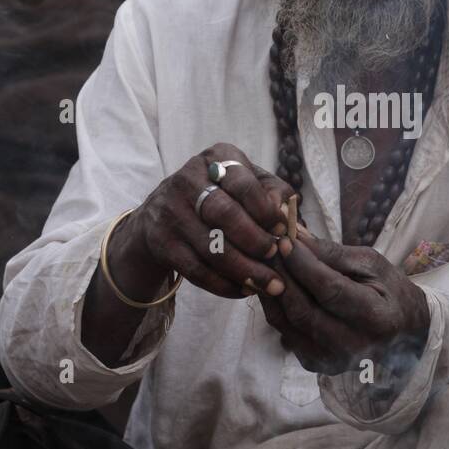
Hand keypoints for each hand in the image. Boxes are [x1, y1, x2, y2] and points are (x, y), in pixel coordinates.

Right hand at [109, 142, 293, 300]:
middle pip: (224, 214)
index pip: (242, 182)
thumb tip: (288, 214)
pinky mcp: (162, 243)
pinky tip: (245, 290)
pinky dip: (224, 284)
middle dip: (255, 240)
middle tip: (275, 256)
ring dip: (246, 270)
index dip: (266, 209)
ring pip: (212, 248)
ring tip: (270, 284)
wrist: (161, 214)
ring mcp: (171, 212)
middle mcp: (187, 180)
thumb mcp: (243, 183)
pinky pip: (197, 270)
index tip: (283, 230)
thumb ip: (271, 191)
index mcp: (214, 158)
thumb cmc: (219, 196)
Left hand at [257, 234, 430, 377]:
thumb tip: (295, 237)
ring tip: (266, 264)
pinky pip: (285, 333)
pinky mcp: (317, 364)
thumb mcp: (370, 264)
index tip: (285, 241)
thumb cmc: (388, 291)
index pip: (330, 290)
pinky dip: (276, 308)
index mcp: (376, 319)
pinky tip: (275, 286)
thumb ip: (332, 253)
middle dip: (281, 275)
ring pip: (287, 324)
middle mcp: (354, 346)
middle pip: (303, 310)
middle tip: (268, 249)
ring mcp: (333, 360)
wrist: (402, 331)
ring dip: (272, 291)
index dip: (303, 265)